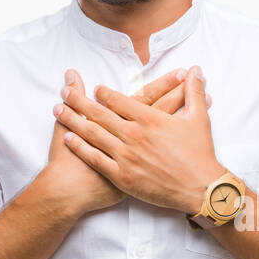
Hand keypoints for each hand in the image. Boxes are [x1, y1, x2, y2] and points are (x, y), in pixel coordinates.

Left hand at [59, 64, 223, 213]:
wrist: (201, 188)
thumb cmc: (200, 154)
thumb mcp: (199, 119)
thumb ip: (194, 92)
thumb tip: (196, 70)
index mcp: (150, 119)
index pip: (120, 100)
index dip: (104, 93)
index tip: (93, 88)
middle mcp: (134, 134)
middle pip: (100, 113)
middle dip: (79, 101)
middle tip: (63, 92)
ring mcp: (126, 156)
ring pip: (92, 134)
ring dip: (72, 120)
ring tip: (57, 110)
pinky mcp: (122, 176)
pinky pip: (95, 159)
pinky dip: (80, 147)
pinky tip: (67, 138)